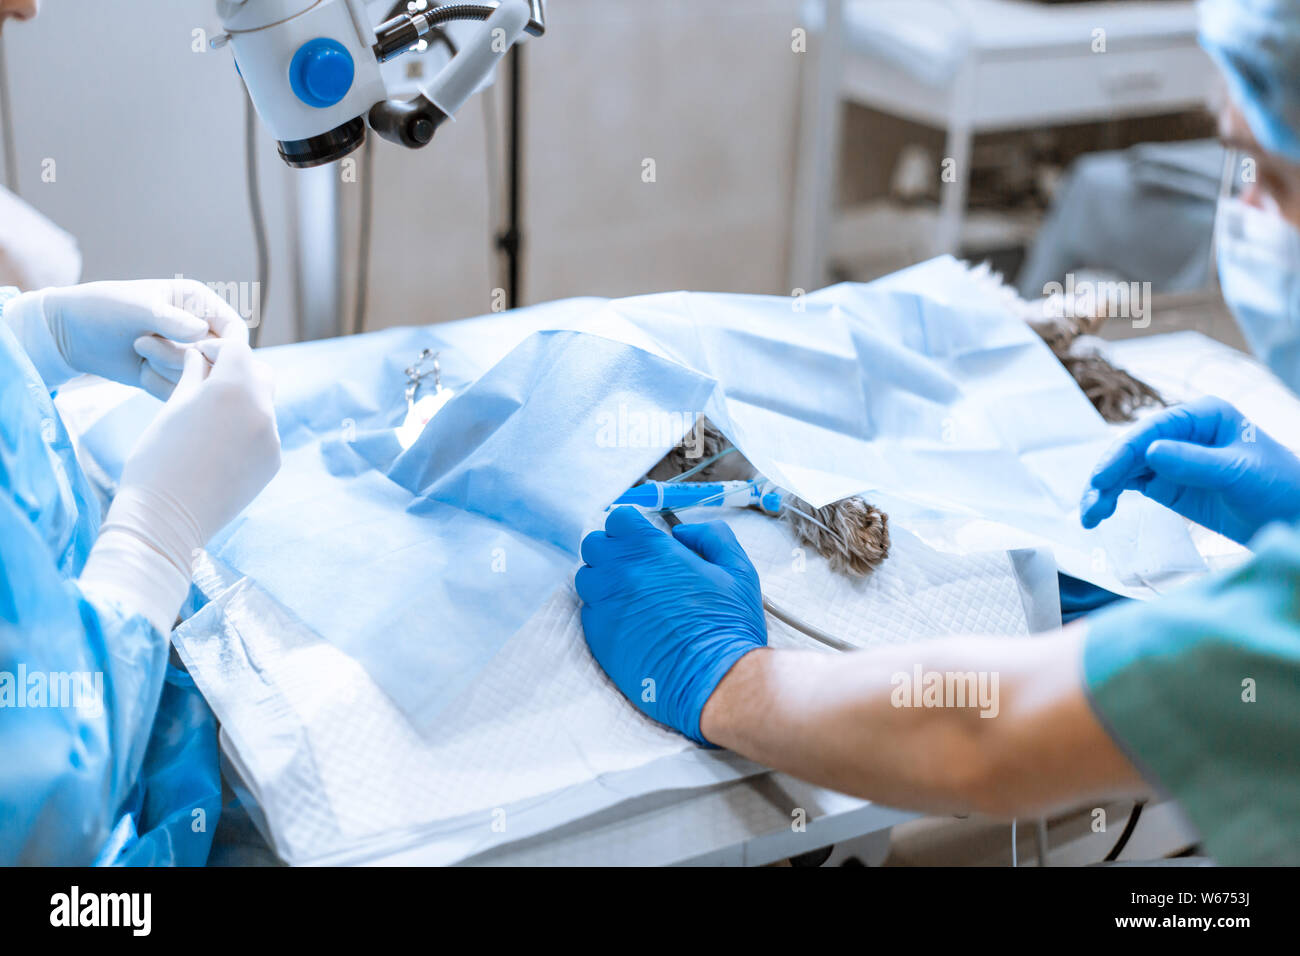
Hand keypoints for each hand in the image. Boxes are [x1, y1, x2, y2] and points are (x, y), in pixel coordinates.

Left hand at [4, 279, 248, 397]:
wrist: (70, 335)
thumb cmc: (102, 309)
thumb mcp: (137, 309)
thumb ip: (171, 320)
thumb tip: (203, 334)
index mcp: (199, 303)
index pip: (235, 329)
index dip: (227, 346)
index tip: (199, 353)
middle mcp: (199, 329)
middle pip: (218, 359)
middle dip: (180, 356)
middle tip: (142, 344)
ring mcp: (186, 356)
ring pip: (200, 378)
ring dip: (166, 369)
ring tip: (138, 351)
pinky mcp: (173, 378)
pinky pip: (181, 392)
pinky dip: (158, 385)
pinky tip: (139, 369)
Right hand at [111, 341, 280, 572]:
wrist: (167, 519)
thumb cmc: (157, 459)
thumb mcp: (172, 409)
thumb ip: (193, 378)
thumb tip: (199, 356)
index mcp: (232, 389)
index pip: (237, 350)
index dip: (217, 349)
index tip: (200, 355)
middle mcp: (260, 410)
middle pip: (259, 373)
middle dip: (237, 371)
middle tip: (208, 381)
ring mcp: (271, 438)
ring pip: (264, 404)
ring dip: (244, 400)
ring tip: (211, 414)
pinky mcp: (273, 462)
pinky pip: (265, 433)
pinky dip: (248, 428)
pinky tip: (220, 443)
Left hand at [576, 507, 766, 743]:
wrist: (715, 681)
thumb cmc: (728, 627)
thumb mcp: (737, 569)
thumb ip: (710, 536)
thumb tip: (682, 532)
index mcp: (653, 552)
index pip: (618, 519)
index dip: (631, 526)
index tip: (642, 537)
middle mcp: (621, 574)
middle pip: (594, 544)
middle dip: (613, 549)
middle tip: (636, 565)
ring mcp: (605, 606)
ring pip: (587, 578)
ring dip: (604, 579)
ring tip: (631, 595)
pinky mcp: (598, 637)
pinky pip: (588, 610)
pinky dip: (603, 610)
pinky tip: (629, 621)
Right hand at [1080, 396, 1299, 544]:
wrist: (1294, 519)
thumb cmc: (1279, 487)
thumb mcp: (1238, 473)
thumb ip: (1194, 463)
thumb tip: (1148, 452)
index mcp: (1202, 417)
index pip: (1152, 429)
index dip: (1122, 452)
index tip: (1103, 478)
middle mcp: (1181, 434)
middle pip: (1130, 450)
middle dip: (1106, 477)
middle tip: (1091, 507)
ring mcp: (1172, 460)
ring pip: (1124, 470)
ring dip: (1103, 491)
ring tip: (1091, 518)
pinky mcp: (1167, 485)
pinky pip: (1131, 486)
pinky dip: (1113, 499)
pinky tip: (1101, 513)